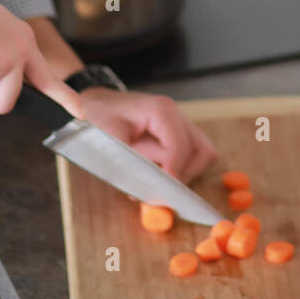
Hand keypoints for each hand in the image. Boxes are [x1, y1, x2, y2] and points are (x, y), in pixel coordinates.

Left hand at [77, 87, 218, 183]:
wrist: (96, 104)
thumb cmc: (100, 117)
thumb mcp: (108, 138)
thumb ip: (130, 163)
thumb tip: (148, 191)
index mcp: (160, 110)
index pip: (179, 146)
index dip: (174, 172)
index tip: (164, 194)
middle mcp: (176, 115)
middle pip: (201, 151)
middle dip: (183, 175)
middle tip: (161, 191)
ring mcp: (181, 124)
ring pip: (203, 154)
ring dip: (186, 173)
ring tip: (158, 182)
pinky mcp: (180, 134)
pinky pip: (195, 156)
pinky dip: (183, 170)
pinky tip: (160, 175)